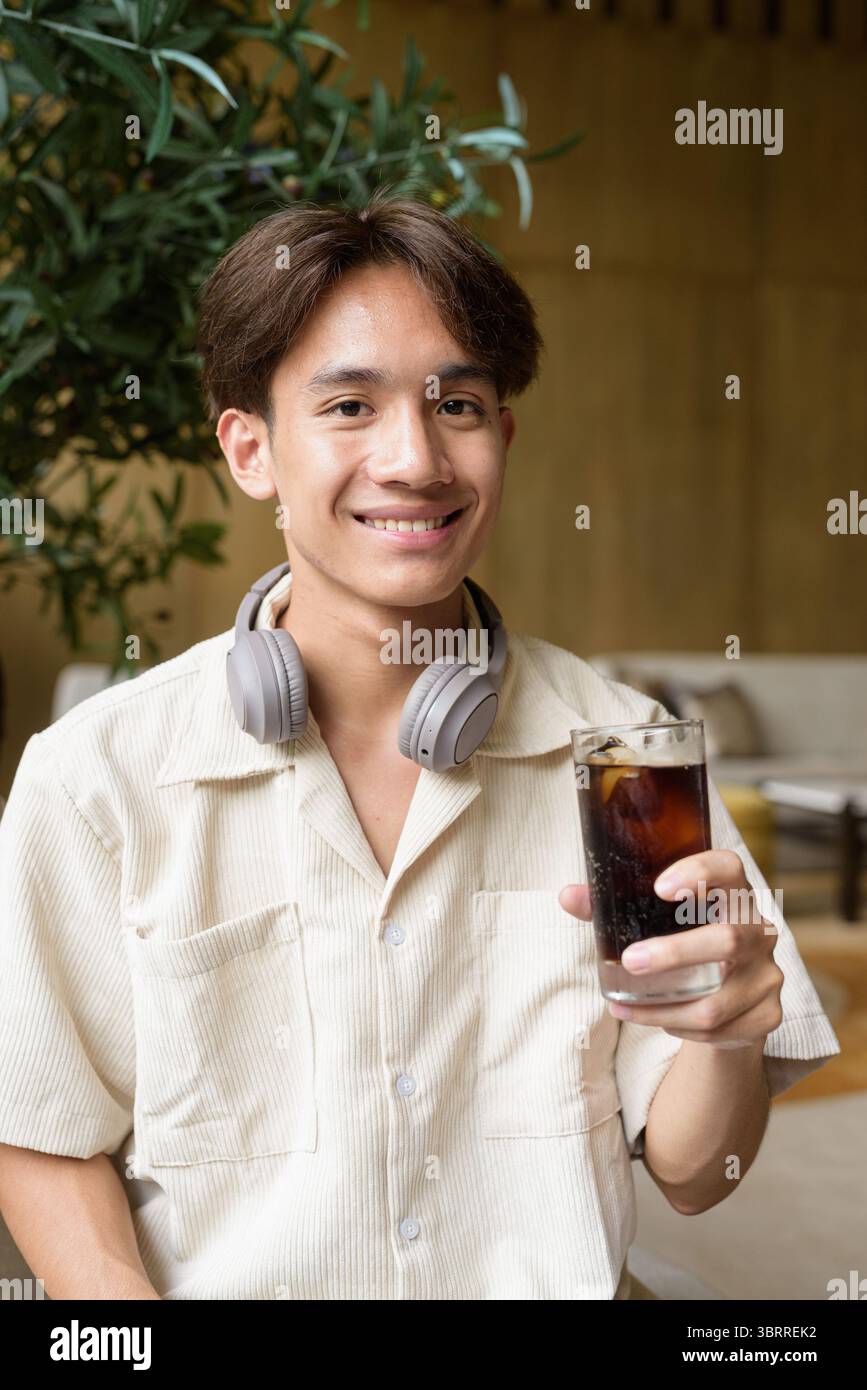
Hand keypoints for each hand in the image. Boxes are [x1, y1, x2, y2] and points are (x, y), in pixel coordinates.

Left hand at [558, 849, 783, 1047]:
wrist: (734, 995)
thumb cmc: (686, 940)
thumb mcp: (655, 919)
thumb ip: (611, 906)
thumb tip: (567, 896)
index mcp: (733, 894)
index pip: (729, 868)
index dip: (700, 872)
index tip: (660, 887)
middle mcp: (758, 931)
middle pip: (727, 939)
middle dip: (674, 953)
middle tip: (630, 961)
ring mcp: (768, 975)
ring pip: (717, 1002)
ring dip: (664, 1008)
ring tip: (625, 1008)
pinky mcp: (768, 1014)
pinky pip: (720, 1029)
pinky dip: (681, 1028)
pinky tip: (659, 1020)